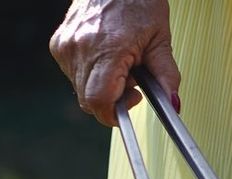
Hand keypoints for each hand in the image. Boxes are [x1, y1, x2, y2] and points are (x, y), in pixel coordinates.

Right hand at [50, 0, 181, 127]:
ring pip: (81, 89)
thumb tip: (173, 104)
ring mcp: (66, 46)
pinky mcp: (58, 44)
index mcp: (107, 49)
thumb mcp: (161, 39)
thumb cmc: (138, 1)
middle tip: (132, 80)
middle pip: (89, 100)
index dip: (115, 113)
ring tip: (120, 63)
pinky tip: (105, 56)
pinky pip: (73, 75)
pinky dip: (91, 74)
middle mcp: (81, 48)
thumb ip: (166, 76)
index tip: (132, 102)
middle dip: (112, 100)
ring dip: (102, 87)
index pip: (99, 101)